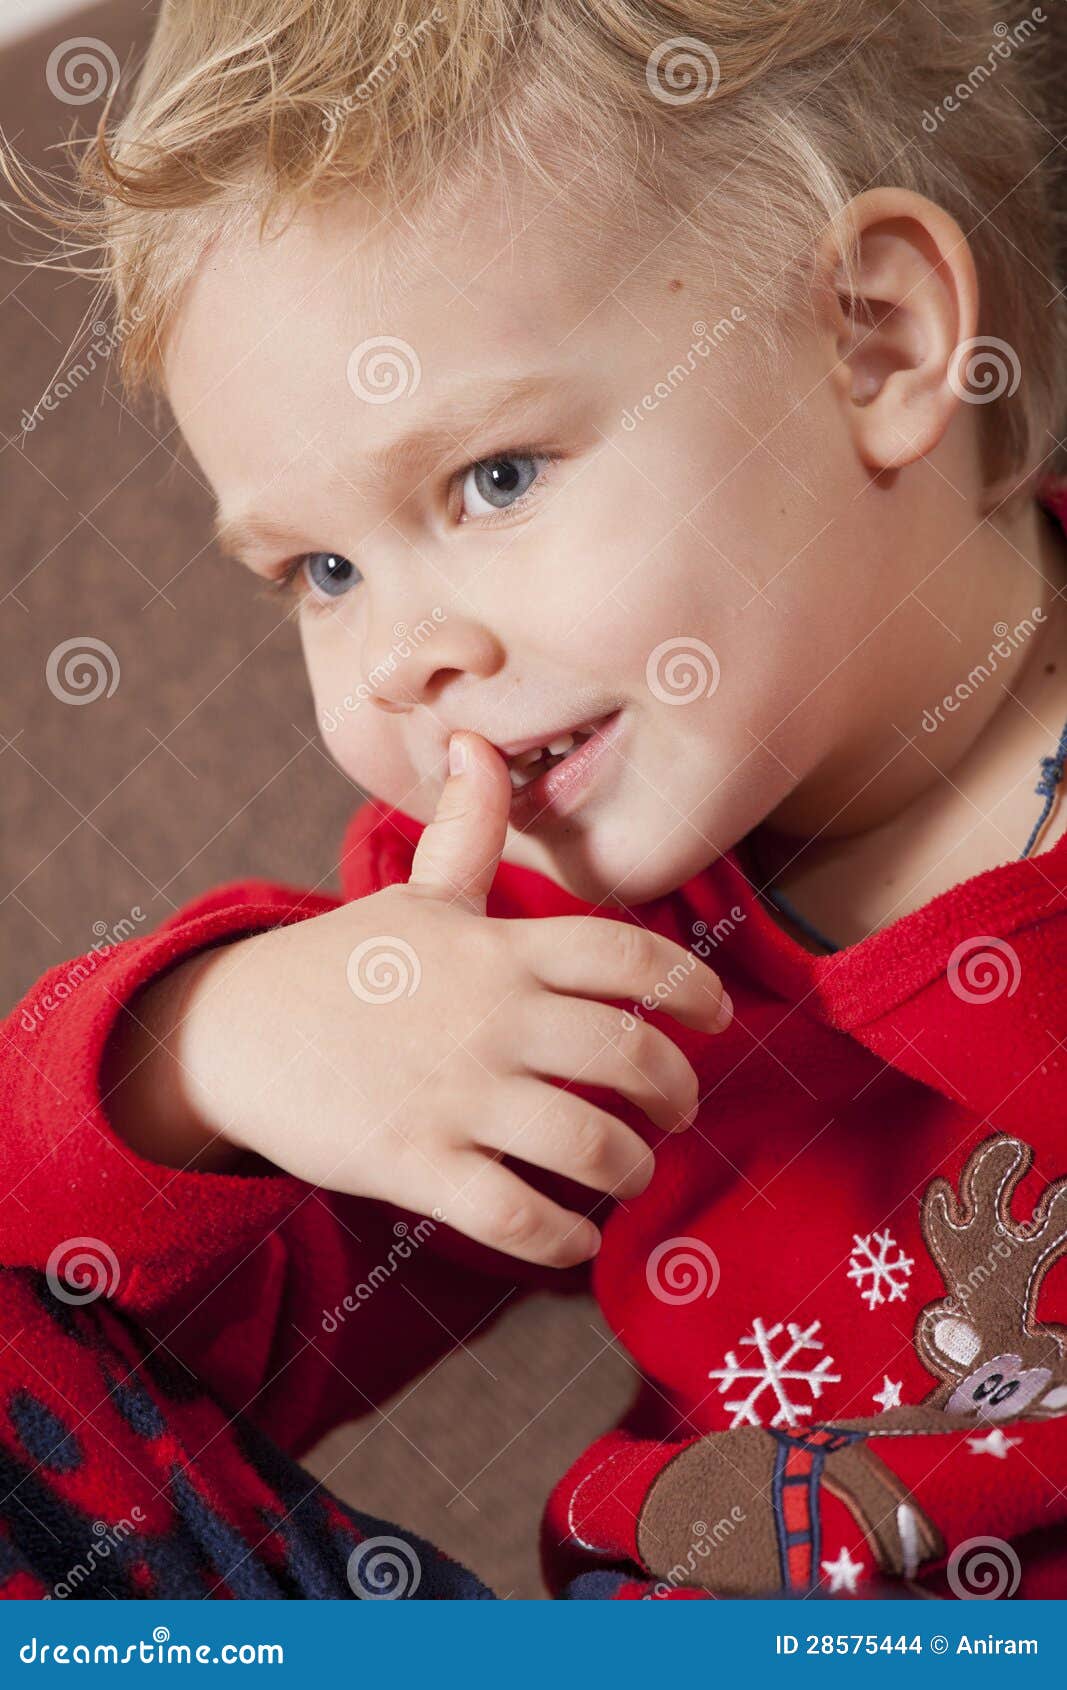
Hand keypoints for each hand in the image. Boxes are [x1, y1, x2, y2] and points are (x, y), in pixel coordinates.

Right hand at [114, 732, 732, 1266]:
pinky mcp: (415, 1162)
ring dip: (632, 1169)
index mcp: (499, 948)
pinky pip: (517, 1214)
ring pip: (589, 1142)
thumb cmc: (341, 964)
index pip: (629, 957)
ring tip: (632, 1172)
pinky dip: (564, 1239)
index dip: (692, 989)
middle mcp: (490, 1015)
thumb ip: (466, 830)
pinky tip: (578, 1239)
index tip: (717, 1019)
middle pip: (630, 1056)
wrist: (234, 1030)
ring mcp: (454, 1091)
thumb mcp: (415, 896)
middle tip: (678, 1112)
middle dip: (676, 1094)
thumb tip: (479, 739)